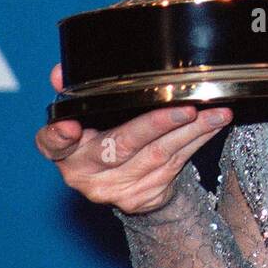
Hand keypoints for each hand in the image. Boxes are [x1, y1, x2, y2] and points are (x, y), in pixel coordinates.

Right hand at [35, 63, 232, 213]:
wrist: (125, 183)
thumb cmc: (104, 136)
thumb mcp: (88, 117)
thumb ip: (78, 94)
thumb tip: (60, 72)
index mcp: (65, 151)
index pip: (52, 143)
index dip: (58, 136)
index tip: (69, 127)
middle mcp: (86, 173)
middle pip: (121, 146)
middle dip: (155, 125)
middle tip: (184, 108)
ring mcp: (116, 188)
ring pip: (158, 155)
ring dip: (192, 131)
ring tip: (215, 112)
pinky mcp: (144, 196)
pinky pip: (177, 163)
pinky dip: (199, 140)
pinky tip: (214, 124)